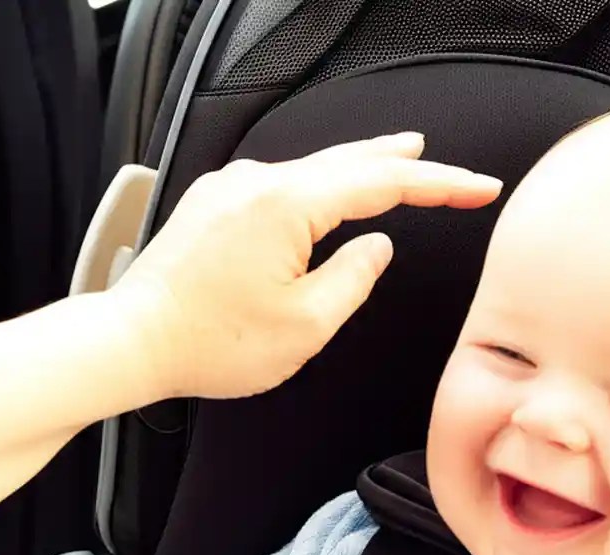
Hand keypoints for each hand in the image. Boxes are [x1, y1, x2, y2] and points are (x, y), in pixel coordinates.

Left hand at [108, 132, 502, 400]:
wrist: (131, 341)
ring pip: (315, 167)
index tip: (478, 188)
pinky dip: (320, 182)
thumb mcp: (306, 325)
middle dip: (407, 162)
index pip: (384, 182)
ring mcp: (232, 188)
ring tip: (401, 156)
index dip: (440, 184)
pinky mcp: (214, 202)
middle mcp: (258, 182)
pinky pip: (282, 181)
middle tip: (448, 166)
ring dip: (363, 166)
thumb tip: (376, 249)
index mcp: (288, 205)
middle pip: (351, 161)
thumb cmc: (210, 342)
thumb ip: (354, 279)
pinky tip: (330, 189)